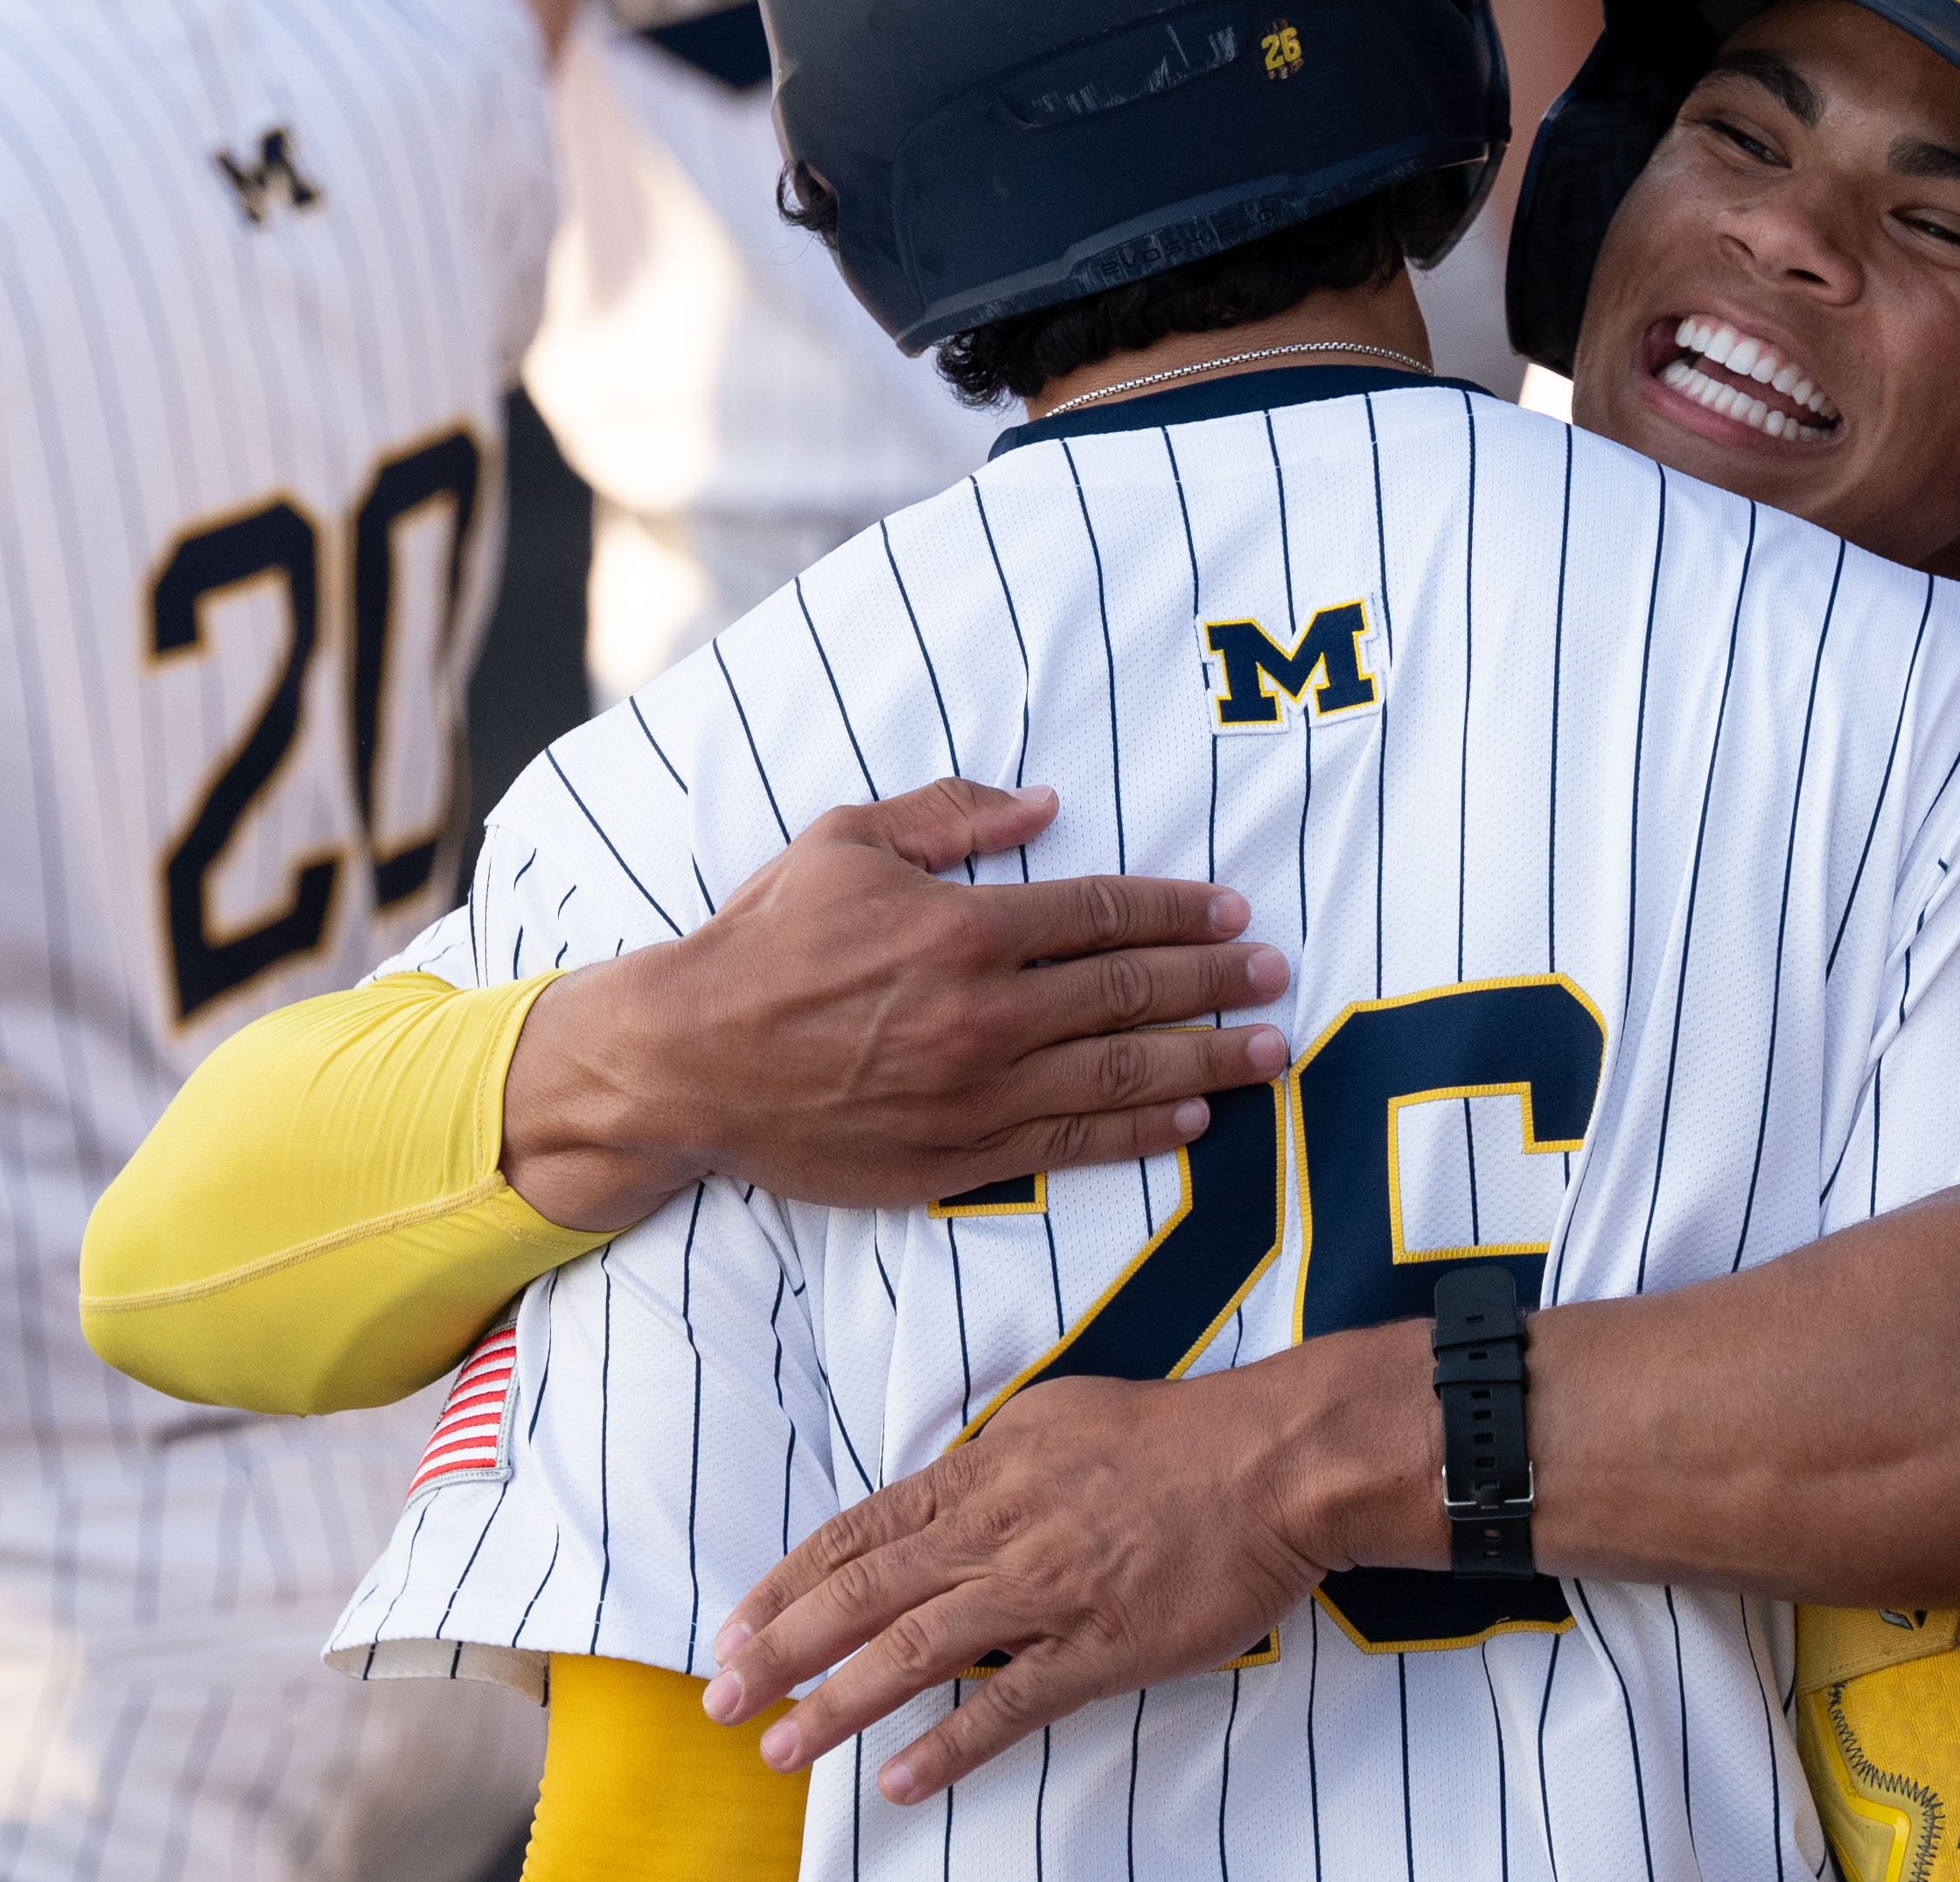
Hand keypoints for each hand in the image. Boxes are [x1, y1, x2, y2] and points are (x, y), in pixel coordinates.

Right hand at [503, 778, 1292, 1229]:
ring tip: (1267, 1051)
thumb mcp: (846, 840)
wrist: (684, 1059)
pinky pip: (1071, 1143)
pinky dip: (1141, 1132)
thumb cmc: (763, 940)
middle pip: (1133, 994)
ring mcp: (975, 1094)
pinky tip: (1191, 1120)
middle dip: (1217, 982)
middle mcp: (984, 1013)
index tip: (1232, 911)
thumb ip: (950, 813)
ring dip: (1207, 1062)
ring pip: (1119, 1074)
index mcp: (965, 928)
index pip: (1105, 914)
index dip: (1180, 911)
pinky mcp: (955, 1157)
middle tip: (1275, 974)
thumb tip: (1043, 802)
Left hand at [698, 1340, 1425, 1801]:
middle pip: (866, 1593)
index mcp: (988, 1473)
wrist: (1278, 1459)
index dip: (791, 1583)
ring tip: (783, 1748)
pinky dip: (952, 1745)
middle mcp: (1000, 1531)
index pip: (862, 1531)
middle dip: (784, 1650)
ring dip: (840, 1703)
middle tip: (721, 1698)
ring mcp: (1048, 1592)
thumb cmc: (1179, 1433)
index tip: (735, 1627)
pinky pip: (1011, 1704)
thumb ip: (996, 1458)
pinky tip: (903, 1779)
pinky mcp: (1102, 1646)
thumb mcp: (1063, 1413)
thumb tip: (949, 1483)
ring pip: (918, 1651)